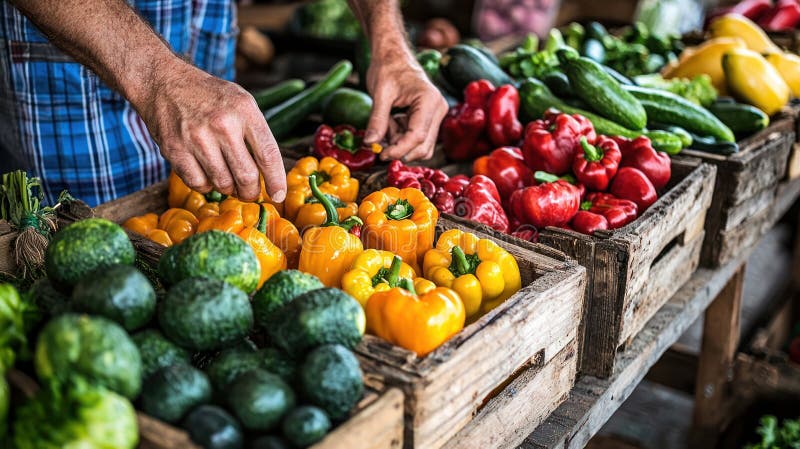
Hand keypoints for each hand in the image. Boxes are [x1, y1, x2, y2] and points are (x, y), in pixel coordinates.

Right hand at [133, 58, 285, 201]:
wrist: (163, 82)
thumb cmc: (210, 97)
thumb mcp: (241, 102)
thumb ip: (256, 134)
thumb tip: (270, 176)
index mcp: (244, 110)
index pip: (268, 155)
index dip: (276, 181)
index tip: (278, 195)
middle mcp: (222, 123)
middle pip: (246, 176)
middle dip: (250, 192)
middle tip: (250, 193)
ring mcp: (196, 137)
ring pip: (223, 184)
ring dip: (228, 189)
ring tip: (227, 179)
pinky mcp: (175, 150)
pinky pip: (198, 183)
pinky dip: (205, 185)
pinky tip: (206, 174)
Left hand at [364, 50, 447, 161]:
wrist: (393, 56)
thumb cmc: (388, 68)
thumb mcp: (379, 94)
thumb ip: (377, 120)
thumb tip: (370, 143)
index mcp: (429, 100)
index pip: (417, 136)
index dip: (399, 149)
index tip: (381, 154)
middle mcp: (438, 109)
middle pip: (423, 145)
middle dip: (400, 148)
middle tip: (379, 142)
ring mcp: (436, 114)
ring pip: (421, 145)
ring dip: (400, 142)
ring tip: (386, 123)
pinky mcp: (430, 118)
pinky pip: (417, 138)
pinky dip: (401, 136)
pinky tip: (392, 121)